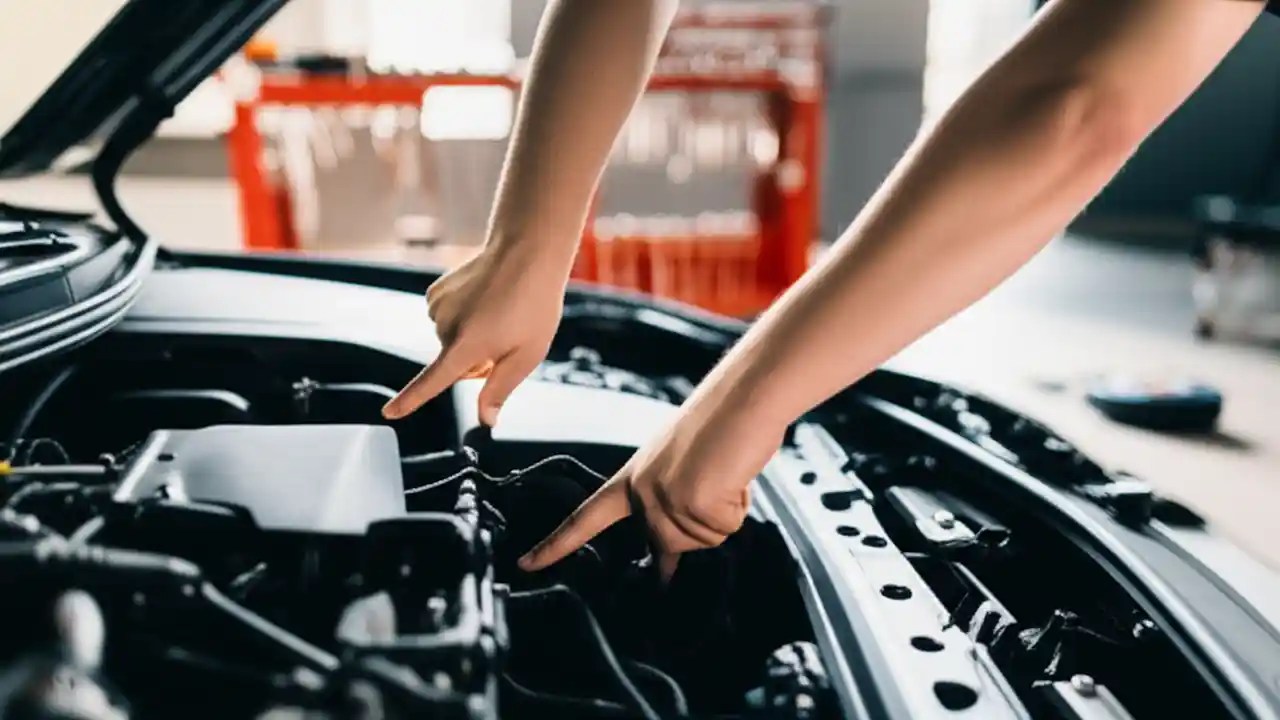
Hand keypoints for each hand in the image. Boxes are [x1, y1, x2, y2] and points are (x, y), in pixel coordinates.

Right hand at [382, 246, 564, 425]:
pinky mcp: (435, 291)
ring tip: (497, 313)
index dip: (410, 401)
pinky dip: (461, 316)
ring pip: (449, 340)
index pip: (431, 382)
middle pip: (453, 363)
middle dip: (476, 360)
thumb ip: (500, 389)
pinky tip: (482, 300)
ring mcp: (437, 306)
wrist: (526, 252)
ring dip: (469, 336)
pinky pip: (445, 318)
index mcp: (465, 346)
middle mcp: (444, 327)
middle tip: (507, 336)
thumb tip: (486, 420)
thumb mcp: (527, 355)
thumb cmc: (534, 305)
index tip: (389, 413)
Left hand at [518, 401, 784, 580]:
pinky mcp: (694, 500)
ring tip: (725, 475)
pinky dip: (738, 506)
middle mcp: (642, 489)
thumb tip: (665, 565)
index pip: (585, 519)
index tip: (526, 565)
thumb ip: (665, 509)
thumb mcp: (681, 469)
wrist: (747, 397)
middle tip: (716, 483)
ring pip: (703, 541)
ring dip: (723, 513)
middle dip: (701, 524)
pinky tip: (734, 476)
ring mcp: (665, 496)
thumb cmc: (721, 428)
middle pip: (670, 546)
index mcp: (632, 477)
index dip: (556, 545)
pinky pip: (725, 529)